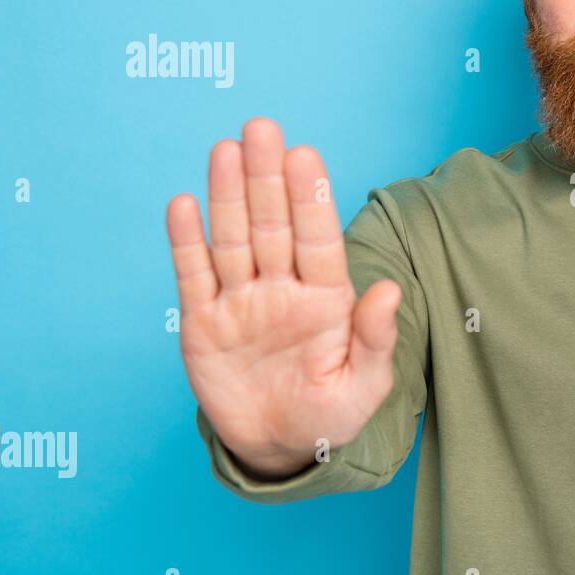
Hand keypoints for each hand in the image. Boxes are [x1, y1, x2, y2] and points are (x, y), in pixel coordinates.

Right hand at [165, 117, 402, 477]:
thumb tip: (390, 291)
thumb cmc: (330, 413)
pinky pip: (194, 277)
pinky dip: (187, 243)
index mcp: (327, 299)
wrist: (278, 447)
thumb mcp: (363, 387)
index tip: (305, 154)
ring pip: (234, 240)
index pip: (318, 239)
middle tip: (262, 127)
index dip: (311, 198)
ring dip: (229, 196)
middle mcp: (283, 289)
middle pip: (274, 226)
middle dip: (267, 178)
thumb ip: (374, 340)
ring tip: (226, 149)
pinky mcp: (203, 323)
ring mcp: (242, 302)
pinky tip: (184, 203)